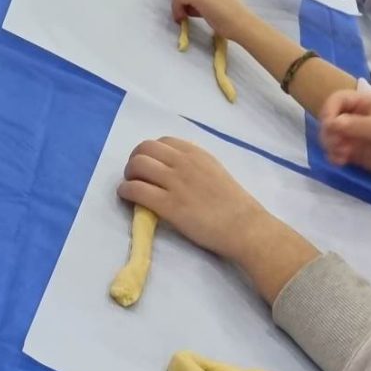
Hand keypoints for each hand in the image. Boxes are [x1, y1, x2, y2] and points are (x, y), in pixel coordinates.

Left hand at [118, 136, 267, 264]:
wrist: (245, 227)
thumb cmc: (236, 205)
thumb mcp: (216, 172)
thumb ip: (196, 165)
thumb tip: (175, 167)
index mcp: (197, 154)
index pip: (163, 142)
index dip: (151, 153)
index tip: (151, 167)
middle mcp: (184, 163)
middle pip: (144, 149)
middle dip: (135, 161)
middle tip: (136, 177)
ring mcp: (175, 183)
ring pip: (137, 165)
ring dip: (128, 175)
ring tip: (132, 187)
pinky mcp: (169, 205)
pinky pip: (136, 189)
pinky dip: (125, 191)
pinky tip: (128, 198)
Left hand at [171, 0, 252, 40]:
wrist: (243, 25)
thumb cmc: (234, 20)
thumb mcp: (218, 4)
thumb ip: (204, 0)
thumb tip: (188, 6)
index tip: (188, 9)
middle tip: (183, 13)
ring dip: (176, 4)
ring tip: (183, 16)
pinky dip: (176, 8)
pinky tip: (182, 18)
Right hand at [319, 90, 370, 195]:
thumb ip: (356, 125)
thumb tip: (331, 123)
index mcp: (364, 104)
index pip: (337, 100)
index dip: (329, 110)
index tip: (329, 125)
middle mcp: (355, 117)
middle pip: (329, 119)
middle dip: (329, 132)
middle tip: (337, 144)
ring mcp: (354, 135)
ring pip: (330, 136)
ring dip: (330, 145)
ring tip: (342, 156)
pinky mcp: (354, 152)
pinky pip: (335, 151)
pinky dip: (334, 156)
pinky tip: (341, 162)